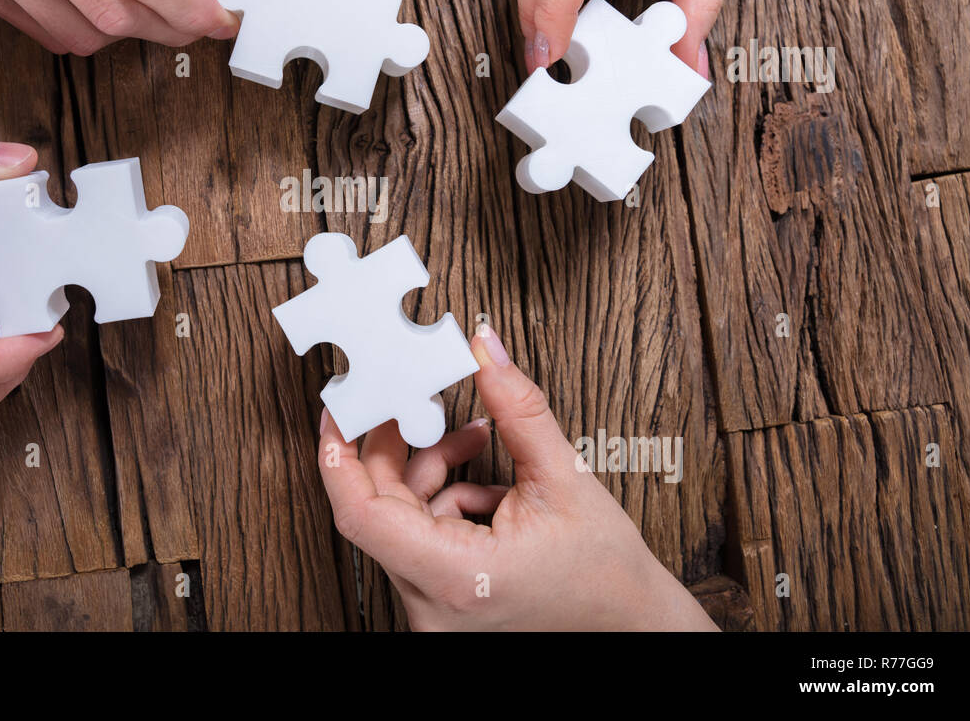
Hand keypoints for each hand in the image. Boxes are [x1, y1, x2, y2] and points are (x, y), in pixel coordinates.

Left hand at [318, 325, 716, 629]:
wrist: (631, 621)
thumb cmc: (604, 570)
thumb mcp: (563, 477)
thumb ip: (518, 408)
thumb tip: (485, 348)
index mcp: (455, 577)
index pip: (361, 515)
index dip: (340, 456)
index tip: (338, 410)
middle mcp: (431, 604)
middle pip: (379, 510)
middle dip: (397, 448)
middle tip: (411, 398)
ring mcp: (433, 609)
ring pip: (401, 520)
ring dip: (430, 470)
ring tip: (472, 439)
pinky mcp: (441, 603)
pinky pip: (419, 538)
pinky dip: (444, 499)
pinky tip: (486, 484)